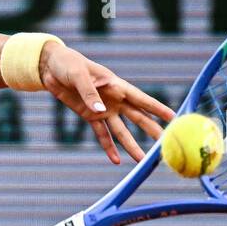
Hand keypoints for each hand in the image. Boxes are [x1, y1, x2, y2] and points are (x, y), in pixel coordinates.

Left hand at [39, 42, 176, 164]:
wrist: (52, 68)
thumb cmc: (68, 65)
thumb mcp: (78, 76)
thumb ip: (89, 93)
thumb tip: (100, 112)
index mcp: (116, 86)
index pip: (142, 100)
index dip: (158, 109)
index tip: (175, 118)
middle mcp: (114, 100)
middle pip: (138, 118)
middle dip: (152, 131)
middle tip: (165, 144)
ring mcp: (103, 110)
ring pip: (122, 131)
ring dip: (132, 145)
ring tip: (142, 160)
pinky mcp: (90, 117)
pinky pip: (102, 135)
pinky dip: (108, 148)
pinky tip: (116, 160)